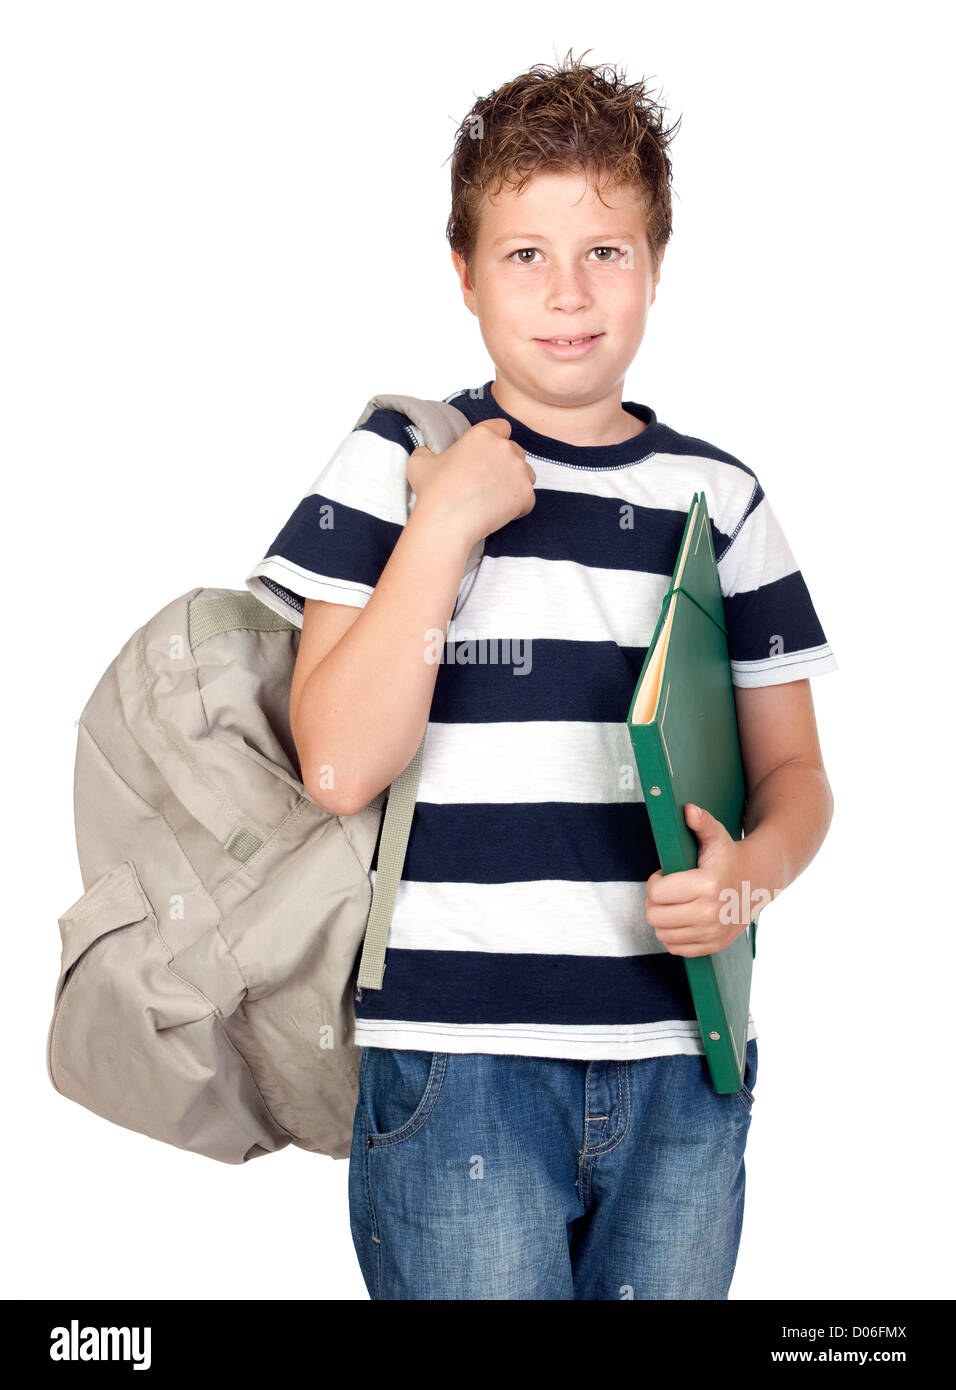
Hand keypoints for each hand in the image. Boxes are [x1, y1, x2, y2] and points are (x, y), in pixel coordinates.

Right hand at [407, 418, 535, 547]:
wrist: (447, 521)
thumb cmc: (434, 491)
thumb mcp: (419, 462)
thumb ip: (427, 451)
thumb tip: (428, 453)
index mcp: (482, 434)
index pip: (502, 427)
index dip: (496, 440)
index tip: (488, 455)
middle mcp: (504, 448)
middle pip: (516, 451)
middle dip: (506, 464)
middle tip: (488, 482)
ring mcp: (519, 471)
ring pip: (526, 474)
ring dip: (515, 484)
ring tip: (495, 499)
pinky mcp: (526, 494)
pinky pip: (528, 499)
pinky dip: (518, 507)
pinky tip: (499, 513)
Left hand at [644, 804, 751, 957]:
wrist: (757, 881)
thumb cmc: (729, 856)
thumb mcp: (717, 836)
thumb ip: (702, 823)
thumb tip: (689, 810)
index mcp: (708, 885)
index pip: (657, 892)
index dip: (656, 881)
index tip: (666, 874)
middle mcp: (711, 913)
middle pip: (655, 916)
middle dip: (655, 901)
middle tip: (668, 891)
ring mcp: (713, 933)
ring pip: (662, 934)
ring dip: (662, 919)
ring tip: (675, 904)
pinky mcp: (714, 946)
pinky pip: (675, 948)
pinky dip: (673, 935)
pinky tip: (682, 919)